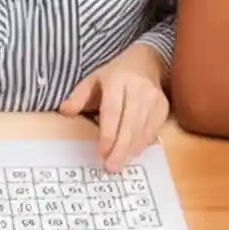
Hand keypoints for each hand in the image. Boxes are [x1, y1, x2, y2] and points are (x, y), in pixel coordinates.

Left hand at [61, 43, 169, 171]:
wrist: (146, 61)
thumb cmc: (115, 75)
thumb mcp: (93, 80)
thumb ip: (79, 96)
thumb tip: (65, 111)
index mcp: (117, 81)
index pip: (113, 111)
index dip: (108, 134)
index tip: (101, 153)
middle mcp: (138, 89)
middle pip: (130, 123)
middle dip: (121, 148)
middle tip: (111, 168)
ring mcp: (154, 98)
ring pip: (143, 129)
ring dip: (131, 150)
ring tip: (119, 165)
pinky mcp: (163, 107)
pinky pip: (153, 130)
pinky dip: (142, 144)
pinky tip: (132, 154)